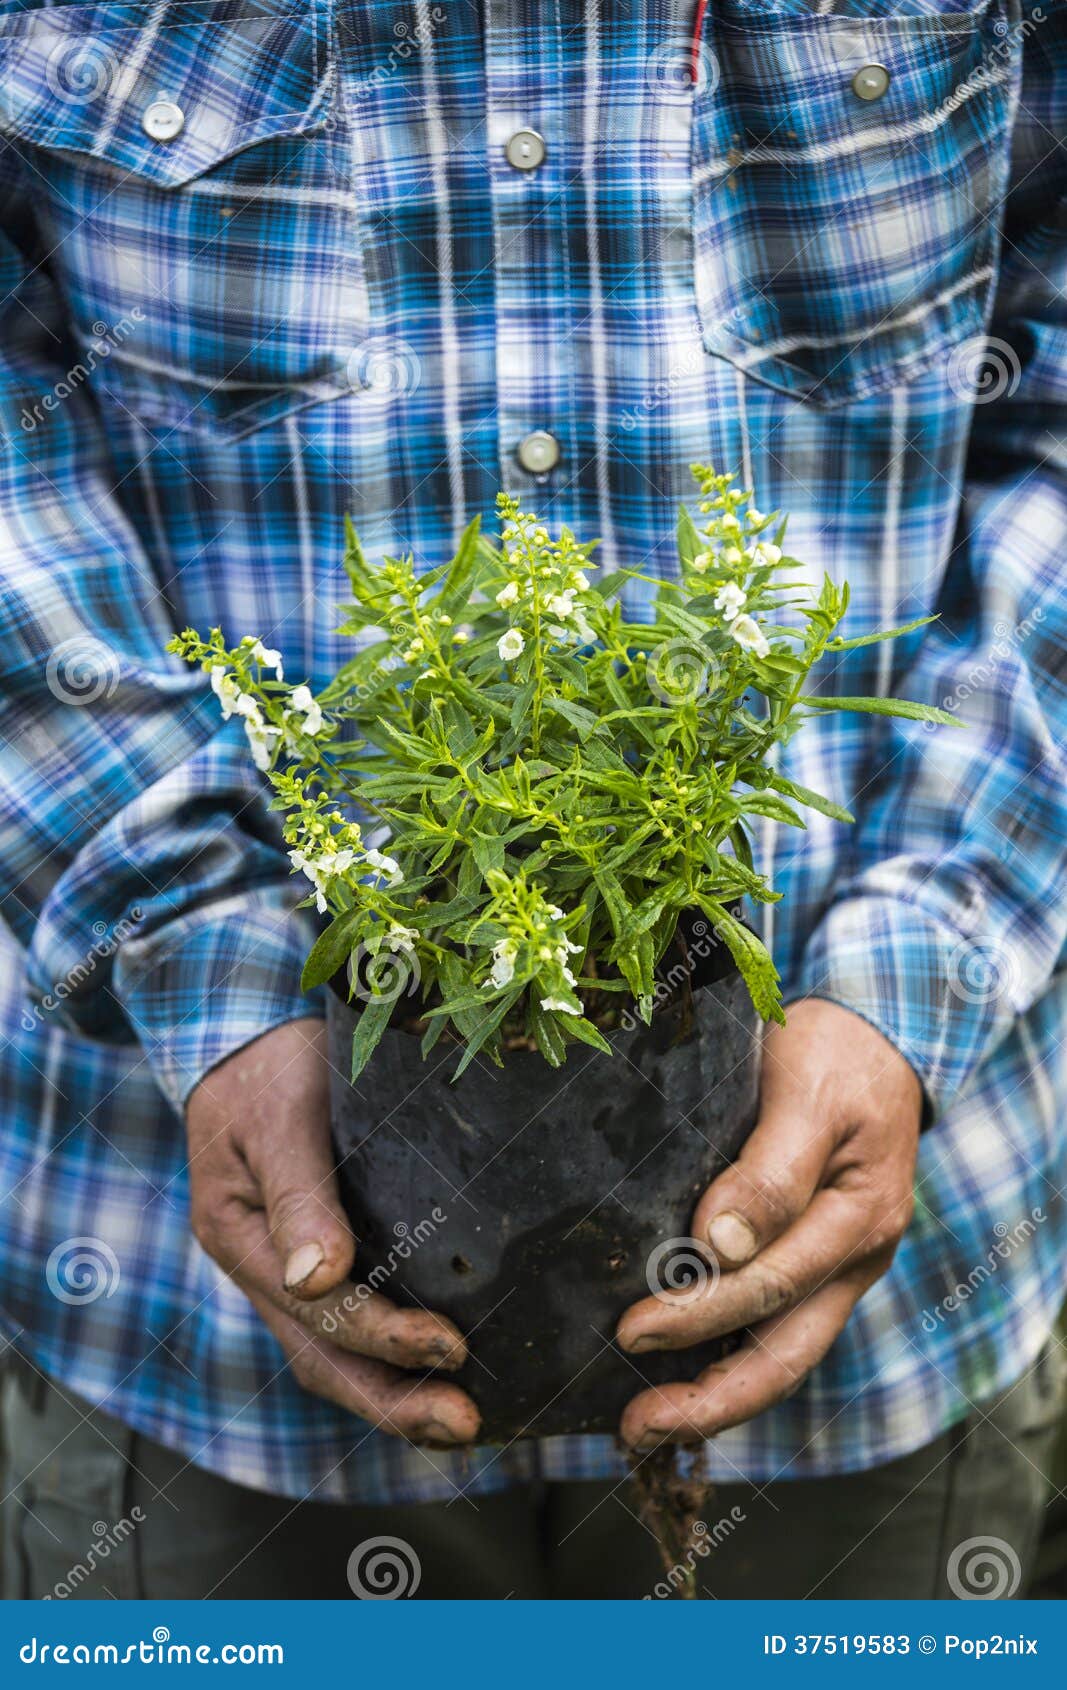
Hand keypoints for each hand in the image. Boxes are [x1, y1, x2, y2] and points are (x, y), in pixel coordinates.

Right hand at [185, 1017, 479, 1445]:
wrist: (253, 1037)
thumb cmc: (271, 1064)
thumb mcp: (280, 1113)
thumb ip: (298, 1191)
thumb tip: (318, 1277)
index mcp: (240, 1235)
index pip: (316, 1311)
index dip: (384, 1337)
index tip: (450, 1346)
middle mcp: (261, 1267)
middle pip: (322, 1357)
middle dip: (393, 1401)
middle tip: (466, 1426)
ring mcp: (285, 1269)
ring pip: (334, 1354)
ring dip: (395, 1394)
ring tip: (463, 1422)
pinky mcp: (317, 1258)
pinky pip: (348, 1326)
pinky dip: (391, 1357)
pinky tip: (443, 1372)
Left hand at [617, 999, 920, 1449]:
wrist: (878, 1037)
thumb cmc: (836, 1055)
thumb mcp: (806, 1094)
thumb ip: (770, 1170)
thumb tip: (717, 1244)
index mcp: (859, 1217)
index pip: (771, 1284)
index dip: (698, 1313)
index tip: (632, 1331)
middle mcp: (855, 1258)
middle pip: (786, 1354)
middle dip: (711, 1401)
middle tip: (634, 1426)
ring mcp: (839, 1266)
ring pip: (782, 1353)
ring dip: (718, 1396)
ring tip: (648, 1423)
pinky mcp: (816, 1261)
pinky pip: (776, 1327)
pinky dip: (729, 1358)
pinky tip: (679, 1375)